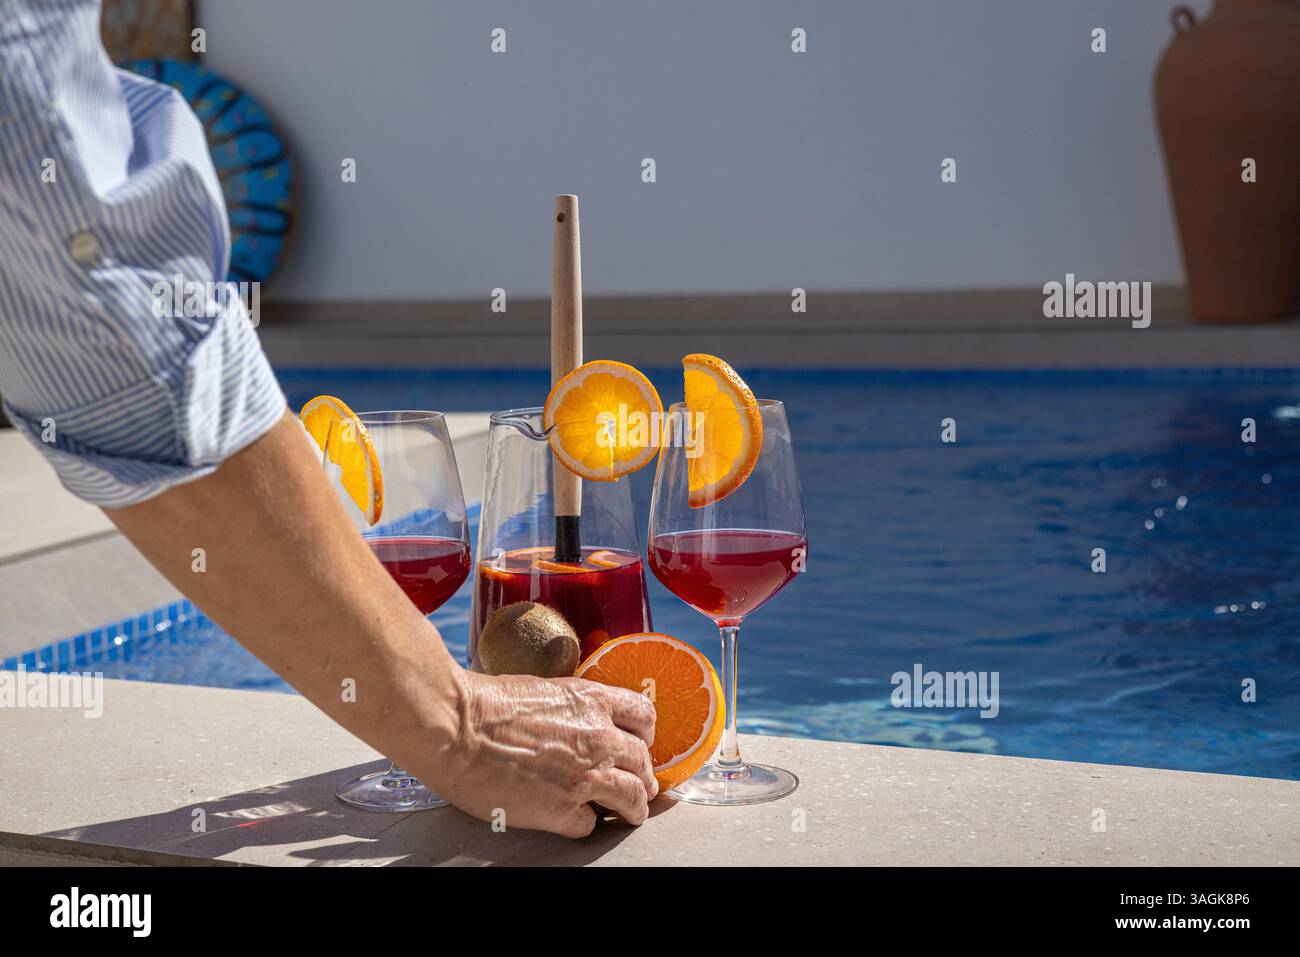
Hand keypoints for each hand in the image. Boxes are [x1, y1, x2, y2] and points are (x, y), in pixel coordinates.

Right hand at [429, 670, 657, 837]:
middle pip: (643, 762)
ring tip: (632, 814)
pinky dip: (585, 825)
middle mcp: (599, 737)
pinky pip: (590, 825)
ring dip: (634, 808)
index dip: (644, 733)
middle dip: (643, 775)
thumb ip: (570, 707)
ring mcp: (585, 776)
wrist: (457, 727)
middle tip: (640, 784)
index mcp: (593, 700)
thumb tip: (573, 721)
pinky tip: (575, 820)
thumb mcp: (543, 688)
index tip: (640, 743)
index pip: (643, 715)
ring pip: (632, 798)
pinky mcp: (563, 810)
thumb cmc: (485, 703)